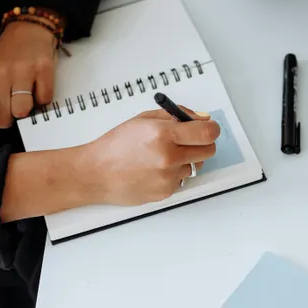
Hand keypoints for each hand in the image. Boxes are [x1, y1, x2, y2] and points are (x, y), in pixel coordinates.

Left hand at [0, 21, 56, 143]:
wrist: (28, 33)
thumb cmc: (7, 58)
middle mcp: (1, 73)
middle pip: (4, 116)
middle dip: (8, 118)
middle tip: (11, 106)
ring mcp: (23, 72)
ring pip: (23, 111)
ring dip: (26, 110)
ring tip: (25, 99)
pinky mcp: (44, 71)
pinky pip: (44, 101)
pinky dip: (42, 100)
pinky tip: (38, 89)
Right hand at [81, 108, 218, 205]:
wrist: (95, 173)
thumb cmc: (115, 146)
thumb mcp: (143, 119)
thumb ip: (176, 116)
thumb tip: (201, 118)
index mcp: (162, 134)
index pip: (206, 133)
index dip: (212, 129)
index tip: (210, 128)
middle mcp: (168, 157)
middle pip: (208, 151)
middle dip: (203, 143)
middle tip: (191, 140)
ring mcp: (168, 177)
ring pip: (195, 166)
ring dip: (187, 159)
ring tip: (164, 156)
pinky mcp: (166, 191)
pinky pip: (182, 179)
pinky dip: (174, 173)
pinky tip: (156, 169)